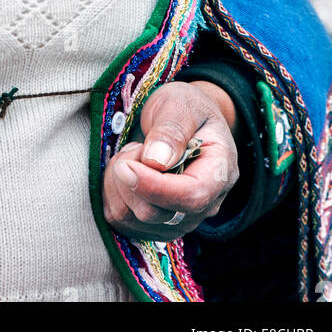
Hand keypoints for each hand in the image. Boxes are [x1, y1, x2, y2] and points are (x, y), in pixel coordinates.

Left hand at [102, 80, 239, 241]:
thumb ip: (171, 129)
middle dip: (130, 178)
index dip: (155, 186)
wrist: (183, 119)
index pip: (192, 196)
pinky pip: (121, 221)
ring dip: (118, 185)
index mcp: (219, 173)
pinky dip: (112, 195)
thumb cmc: (186, 109)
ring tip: (131, 156)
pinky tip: (124, 172)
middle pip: (157, 214)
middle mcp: (204, 205)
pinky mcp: (155, 226)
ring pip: (133, 220)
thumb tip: (156, 160)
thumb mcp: (182, 104)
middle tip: (134, 146)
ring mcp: (180, 220)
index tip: (126, 165)